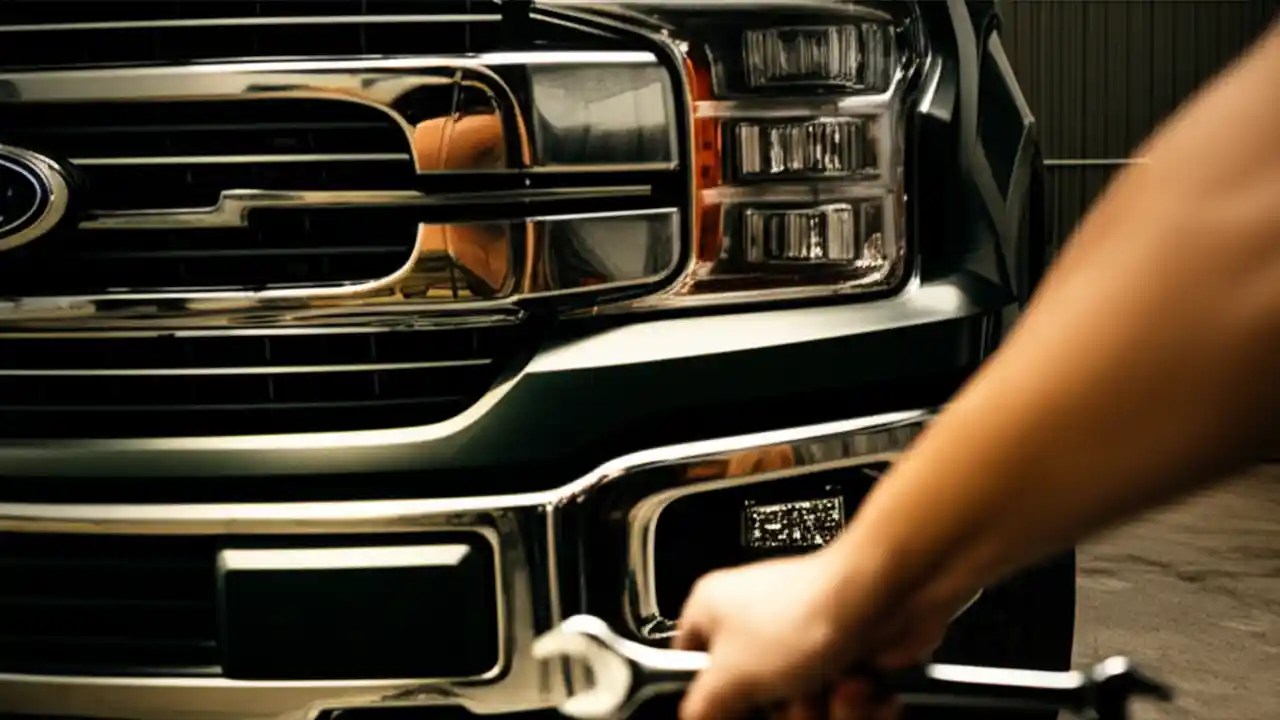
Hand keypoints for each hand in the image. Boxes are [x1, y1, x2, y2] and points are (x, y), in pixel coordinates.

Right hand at [674, 548, 958, 719]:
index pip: (693, 668)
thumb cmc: (807, 613)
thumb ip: (701, 706)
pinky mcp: (846, 652)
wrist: (885, 594)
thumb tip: (696, 718)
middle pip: (756, 699)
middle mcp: (757, 621)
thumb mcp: (732, 676)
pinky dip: (858, 704)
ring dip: (826, 711)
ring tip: (838, 686)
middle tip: (794, 695)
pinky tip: (862, 686)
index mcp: (714, 611)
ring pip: (804, 706)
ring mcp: (804, 637)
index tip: (733, 711)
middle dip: (785, 712)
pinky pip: (843, 702)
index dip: (714, 699)